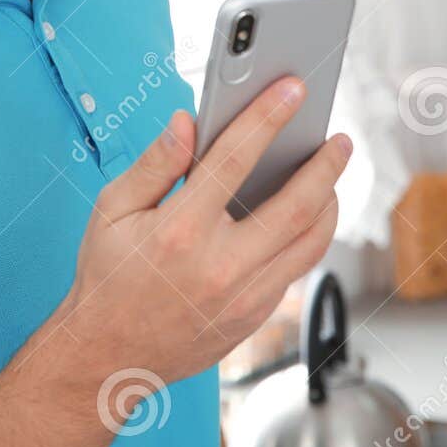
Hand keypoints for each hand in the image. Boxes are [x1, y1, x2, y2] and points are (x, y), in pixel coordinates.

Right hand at [57, 76, 350, 388]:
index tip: (293, 91)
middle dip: (325, 165)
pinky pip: (296, 270)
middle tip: (339, 140)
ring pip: (310, 242)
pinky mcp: (255, 317)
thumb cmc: (107, 277)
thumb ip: (154, 163)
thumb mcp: (112, 210)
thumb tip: (187, 122)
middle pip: (296, 204)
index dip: (267, 117)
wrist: (108, 355)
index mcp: (179, 230)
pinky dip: (308, 238)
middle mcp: (219, 265)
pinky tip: (306, 217)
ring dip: (329, 203)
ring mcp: (243, 297)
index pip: (235, 158)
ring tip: (332, 177)